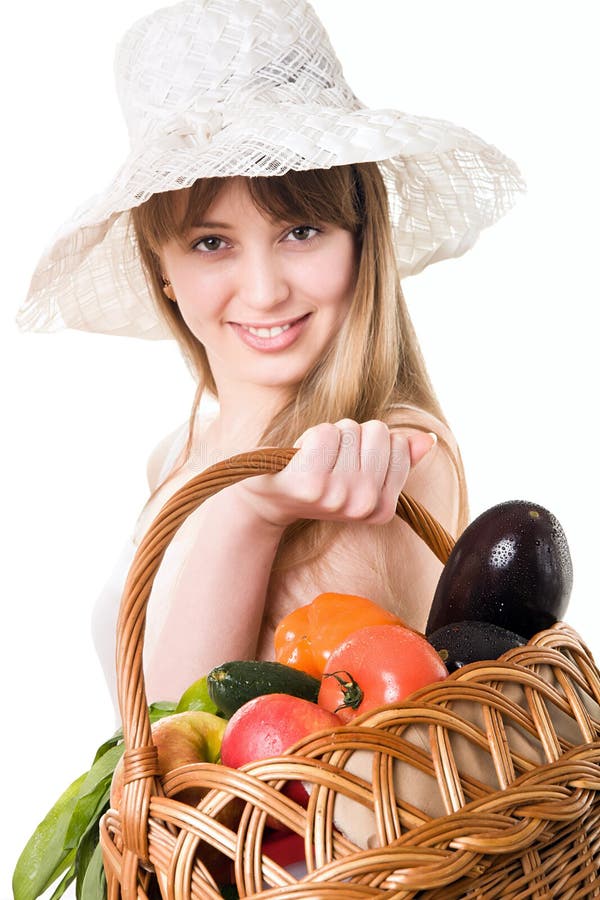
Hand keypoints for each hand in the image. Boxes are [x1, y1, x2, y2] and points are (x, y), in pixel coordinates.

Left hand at [235, 419, 435, 528]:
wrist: (270, 497)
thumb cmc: (318, 479)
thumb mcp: (362, 473)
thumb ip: (397, 457)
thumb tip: (428, 440)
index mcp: (382, 508)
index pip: (398, 444)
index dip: (371, 444)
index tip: (350, 465)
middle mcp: (363, 505)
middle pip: (377, 432)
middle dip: (353, 436)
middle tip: (330, 461)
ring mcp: (338, 496)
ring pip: (351, 429)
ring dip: (331, 435)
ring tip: (314, 460)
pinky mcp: (311, 484)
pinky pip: (325, 432)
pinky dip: (310, 436)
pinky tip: (300, 459)